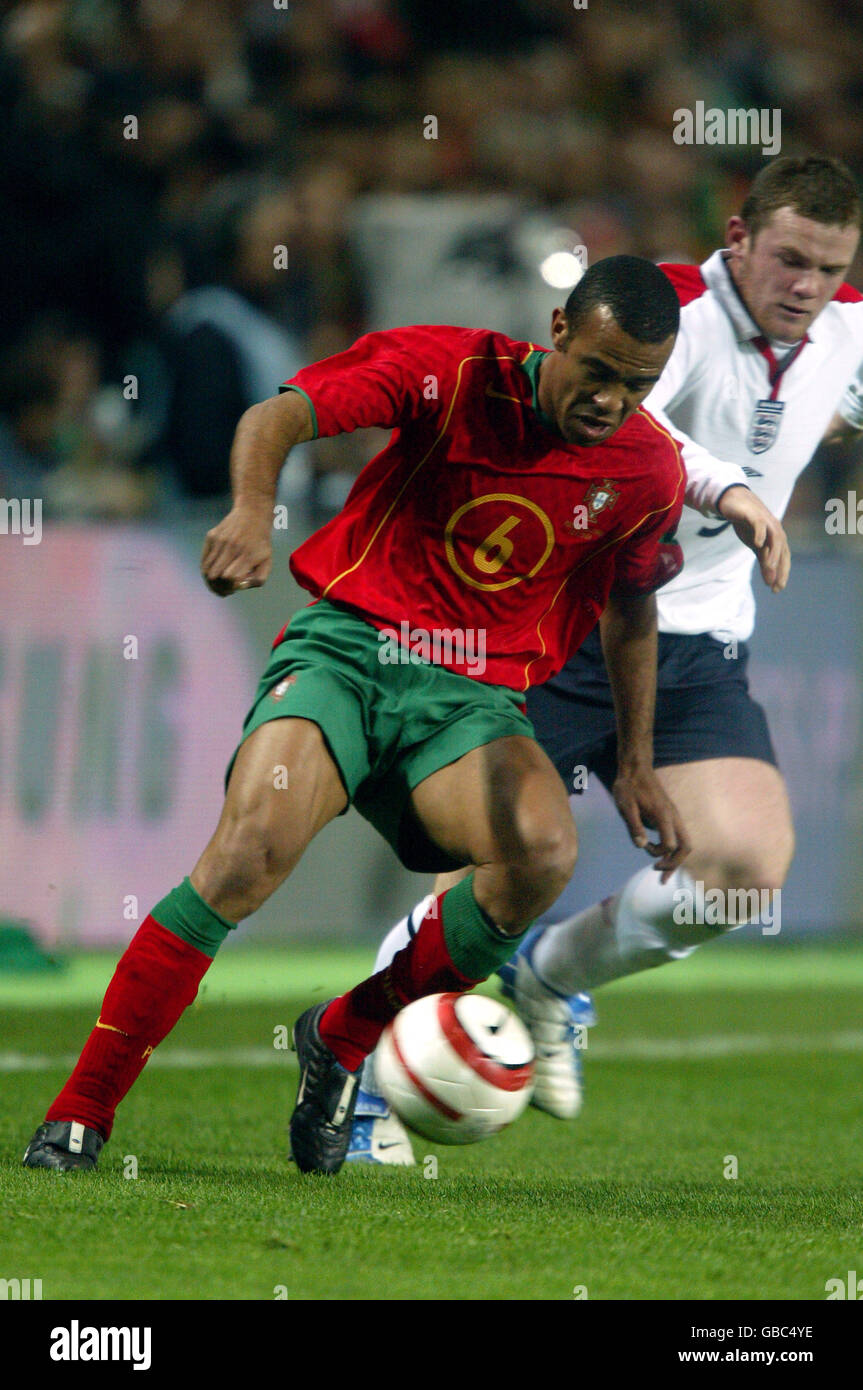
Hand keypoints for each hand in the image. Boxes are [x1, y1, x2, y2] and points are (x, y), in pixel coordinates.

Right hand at [200, 503, 272, 595]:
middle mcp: (233, 547)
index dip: (229, 587)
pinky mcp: (212, 536)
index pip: (231, 578)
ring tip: (216, 585)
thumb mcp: (267, 561)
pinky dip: (206, 570)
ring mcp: (220, 541)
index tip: (232, 590)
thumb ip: (258, 579)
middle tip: (223, 591)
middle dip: (218, 587)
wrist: (252, 515)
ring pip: (207, 569)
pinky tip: (213, 573)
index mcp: (248, 555)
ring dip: (210, 581)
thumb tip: (240, 587)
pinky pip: (204, 559)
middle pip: (216, 575)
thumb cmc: (260, 543)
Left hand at [611, 764, 690, 881]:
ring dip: (675, 859)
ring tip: (662, 873)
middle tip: (660, 877)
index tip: (644, 847)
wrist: (635, 769)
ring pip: (684, 843)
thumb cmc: (628, 786)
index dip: (658, 853)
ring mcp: (673, 817)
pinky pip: (677, 837)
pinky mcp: (669, 817)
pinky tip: (661, 856)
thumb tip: (642, 846)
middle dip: (675, 864)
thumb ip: (634, 825)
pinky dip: (672, 850)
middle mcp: (673, 817)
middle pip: (686, 847)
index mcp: (663, 815)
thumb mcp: (625, 806)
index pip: (670, 844)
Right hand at [717, 486, 789, 592]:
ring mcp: (766, 522)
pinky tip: (757, 543)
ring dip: (773, 553)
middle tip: (775, 584)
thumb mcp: (756, 547)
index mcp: (777, 539)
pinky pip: (759, 524)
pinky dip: (760, 533)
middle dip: (780, 567)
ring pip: (774, 538)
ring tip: (769, 567)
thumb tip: (771, 583)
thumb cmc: (748, 525)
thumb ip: (764, 562)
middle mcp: (775, 530)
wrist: (735, 503)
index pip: (784, 558)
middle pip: (782, 550)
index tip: (777, 589)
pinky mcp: (754, 515)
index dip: (783, 573)